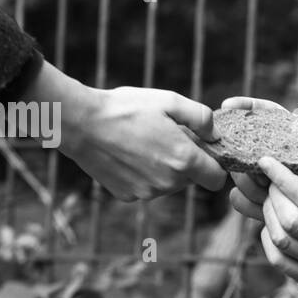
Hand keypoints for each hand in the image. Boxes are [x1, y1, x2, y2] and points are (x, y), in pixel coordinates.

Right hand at [24, 62, 229, 200]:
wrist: (80, 122)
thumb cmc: (126, 108)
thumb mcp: (170, 101)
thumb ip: (202, 118)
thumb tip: (216, 135)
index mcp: (183, 160)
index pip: (216, 180)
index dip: (214, 166)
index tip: (203, 151)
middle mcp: (168, 183)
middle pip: (192, 181)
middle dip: (187, 163)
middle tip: (167, 138)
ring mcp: (146, 193)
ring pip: (169, 185)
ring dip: (165, 169)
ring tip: (144, 143)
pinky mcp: (127, 196)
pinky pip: (146, 188)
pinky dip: (143, 175)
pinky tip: (129, 155)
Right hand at [222, 96, 290, 222]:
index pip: (269, 118)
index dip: (247, 108)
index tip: (228, 105)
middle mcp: (285, 162)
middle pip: (251, 148)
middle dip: (241, 150)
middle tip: (243, 157)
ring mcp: (277, 186)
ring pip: (246, 175)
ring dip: (242, 176)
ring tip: (250, 180)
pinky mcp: (274, 210)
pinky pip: (251, 204)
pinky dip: (243, 202)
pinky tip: (242, 199)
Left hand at [254, 89, 297, 297]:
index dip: (284, 179)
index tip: (267, 161)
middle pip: (291, 219)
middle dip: (273, 194)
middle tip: (270, 179)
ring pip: (282, 239)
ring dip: (268, 215)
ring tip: (271, 199)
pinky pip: (281, 262)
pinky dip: (269, 240)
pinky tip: (273, 225)